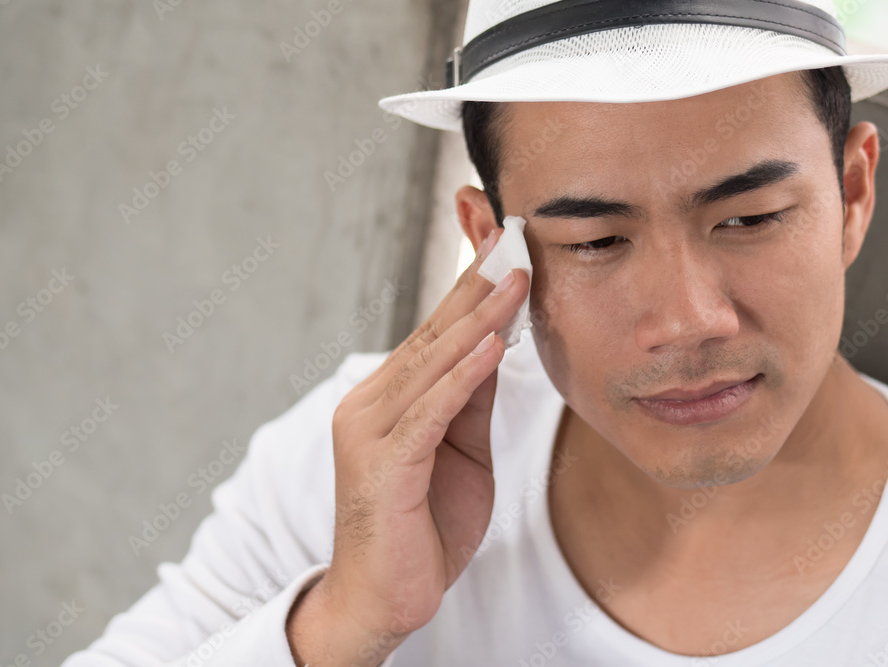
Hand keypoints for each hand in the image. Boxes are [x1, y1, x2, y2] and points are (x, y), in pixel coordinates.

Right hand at [287, 228, 529, 665]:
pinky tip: (494, 345)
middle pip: (434, 334)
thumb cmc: (422, 525)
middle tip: (514, 235)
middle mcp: (370, 403)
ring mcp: (371, 431)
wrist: (383, 598)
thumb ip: (471, 396)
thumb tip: (499, 340)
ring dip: (479, 319)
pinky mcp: (383, 466)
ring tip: (517, 278)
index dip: (471, 283)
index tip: (502, 238)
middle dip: (477, 283)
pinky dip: (463, 376)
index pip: (436, 330)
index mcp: (388, 398)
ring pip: (432, 363)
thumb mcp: (460, 449)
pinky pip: (430, 412)